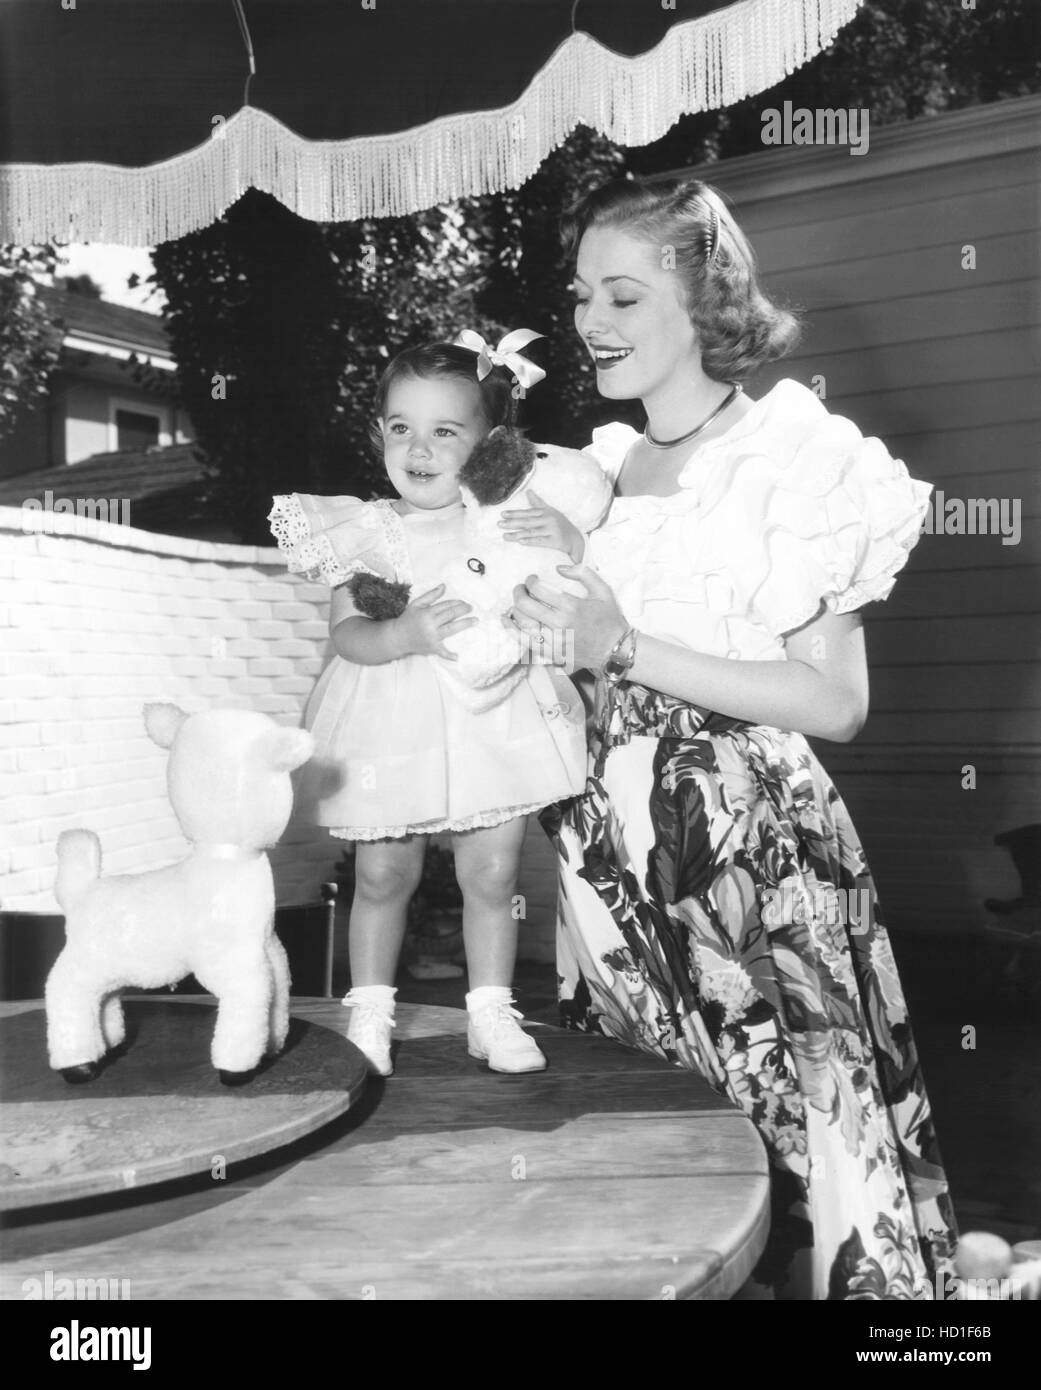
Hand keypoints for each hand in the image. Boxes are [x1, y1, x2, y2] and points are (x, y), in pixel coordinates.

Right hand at [393, 584, 476, 659]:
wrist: (397, 637)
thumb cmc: (408, 619)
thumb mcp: (416, 604)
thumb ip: (431, 595)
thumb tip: (444, 586)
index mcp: (427, 612)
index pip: (446, 605)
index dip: (457, 603)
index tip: (464, 603)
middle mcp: (430, 624)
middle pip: (451, 615)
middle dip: (463, 611)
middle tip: (471, 608)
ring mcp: (432, 637)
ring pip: (452, 629)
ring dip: (465, 624)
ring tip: (475, 621)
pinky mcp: (431, 647)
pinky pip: (442, 652)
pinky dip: (449, 655)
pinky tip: (457, 657)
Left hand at [498, 489, 584, 561]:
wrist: (575, 538)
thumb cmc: (560, 524)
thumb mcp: (550, 511)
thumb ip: (537, 503)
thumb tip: (528, 491)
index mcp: (545, 512)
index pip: (527, 512)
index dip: (514, 513)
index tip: (502, 514)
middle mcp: (548, 520)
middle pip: (527, 522)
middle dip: (512, 523)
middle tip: (499, 524)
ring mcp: (552, 530)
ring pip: (531, 532)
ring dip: (517, 534)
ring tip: (504, 536)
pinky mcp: (555, 541)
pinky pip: (540, 541)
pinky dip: (530, 541)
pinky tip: (520, 542)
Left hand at [510, 564, 628, 672]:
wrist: (615, 650)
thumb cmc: (609, 619)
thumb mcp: (603, 590)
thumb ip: (582, 572)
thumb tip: (558, 567)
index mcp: (571, 606)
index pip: (539, 588)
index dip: (530, 580)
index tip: (532, 579)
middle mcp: (560, 624)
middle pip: (525, 605)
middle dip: (518, 592)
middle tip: (520, 588)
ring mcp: (554, 641)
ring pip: (522, 623)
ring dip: (514, 609)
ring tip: (516, 603)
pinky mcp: (551, 654)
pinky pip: (525, 642)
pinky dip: (512, 630)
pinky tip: (507, 621)